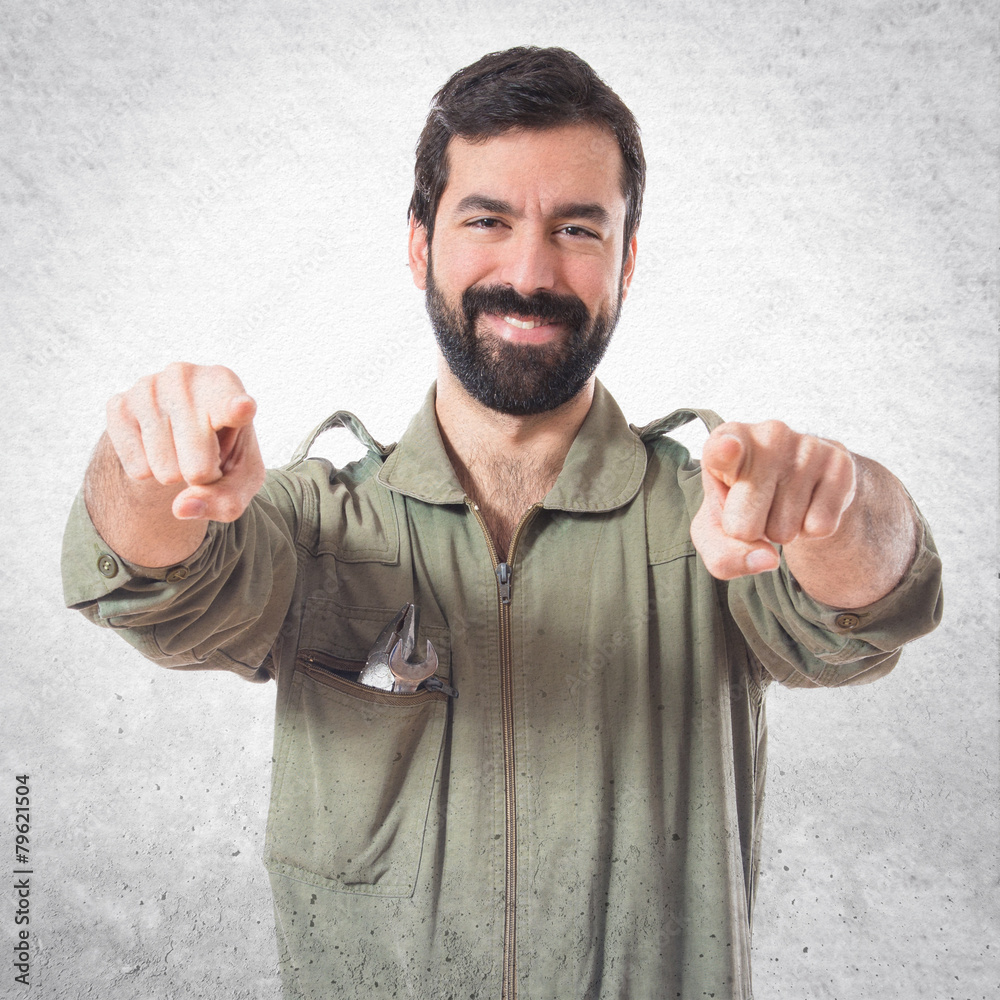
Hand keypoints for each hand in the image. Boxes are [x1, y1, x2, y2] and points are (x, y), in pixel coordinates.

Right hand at [105, 362, 265, 521]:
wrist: (181, 435)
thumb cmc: (224, 453)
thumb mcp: (241, 479)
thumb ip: (226, 501)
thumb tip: (182, 508)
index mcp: (226, 384)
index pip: (233, 403)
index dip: (237, 410)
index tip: (243, 408)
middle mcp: (186, 376)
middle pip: (198, 467)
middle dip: (203, 478)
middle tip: (207, 457)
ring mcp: (147, 387)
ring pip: (165, 470)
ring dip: (176, 475)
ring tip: (182, 450)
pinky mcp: (118, 405)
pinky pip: (137, 468)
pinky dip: (149, 473)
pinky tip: (157, 449)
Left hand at [690, 420, 856, 579]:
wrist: (799, 486)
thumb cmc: (743, 504)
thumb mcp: (718, 531)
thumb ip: (723, 556)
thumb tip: (767, 560)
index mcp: (727, 440)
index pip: (722, 448)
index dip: (723, 452)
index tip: (727, 448)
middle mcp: (768, 434)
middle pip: (744, 525)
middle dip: (748, 534)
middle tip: (754, 510)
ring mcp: (807, 446)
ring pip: (784, 531)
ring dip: (780, 531)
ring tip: (781, 505)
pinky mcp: (839, 464)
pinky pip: (820, 527)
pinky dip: (811, 530)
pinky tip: (807, 504)